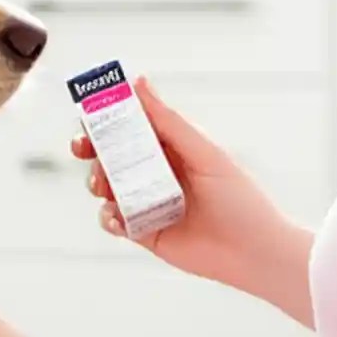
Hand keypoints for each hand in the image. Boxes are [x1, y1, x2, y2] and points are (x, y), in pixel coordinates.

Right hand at [72, 76, 311, 323]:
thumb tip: (139, 82)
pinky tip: (116, 217)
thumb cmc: (240, 199)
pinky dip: (107, 218)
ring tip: (104, 185)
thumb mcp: (203, 153)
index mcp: (171, 149)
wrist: (254, 254)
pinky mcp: (144, 232)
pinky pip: (114, 221)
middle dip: (92, 150)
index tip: (87, 115)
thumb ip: (168, 120)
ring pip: (107, 187)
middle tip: (82, 149)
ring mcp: (148, 203)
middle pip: (111, 156)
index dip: (106, 119)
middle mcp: (156, 174)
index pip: (131, 126)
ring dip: (97, 182)